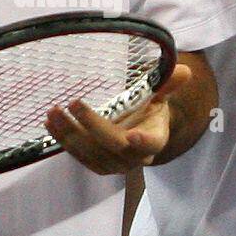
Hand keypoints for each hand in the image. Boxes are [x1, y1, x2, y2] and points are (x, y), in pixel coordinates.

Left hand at [44, 64, 191, 174]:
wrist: (138, 132)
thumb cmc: (148, 110)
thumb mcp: (158, 94)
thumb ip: (167, 83)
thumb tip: (184, 70)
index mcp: (155, 138)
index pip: (152, 143)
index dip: (143, 141)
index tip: (133, 135)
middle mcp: (136, 157)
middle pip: (113, 145)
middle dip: (92, 125)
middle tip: (73, 103)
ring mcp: (116, 165)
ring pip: (91, 152)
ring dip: (70, 133)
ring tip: (54, 112)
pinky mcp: (98, 166)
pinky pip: (79, 156)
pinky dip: (63, 140)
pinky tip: (50, 123)